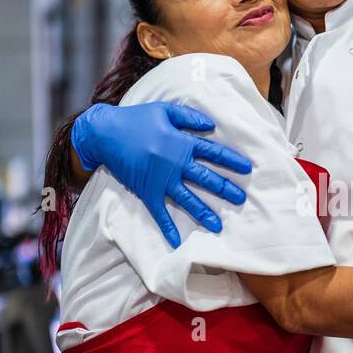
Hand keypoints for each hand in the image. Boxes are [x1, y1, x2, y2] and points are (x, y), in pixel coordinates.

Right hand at [71, 102, 251, 247]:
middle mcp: (175, 163)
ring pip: (187, 199)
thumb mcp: (164, 111)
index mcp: (181, 143)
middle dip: (225, 189)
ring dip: (203, 213)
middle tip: (241, 199)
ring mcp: (161, 180)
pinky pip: (159, 212)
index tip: (247, 168)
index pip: (213, 152)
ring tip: (218, 225)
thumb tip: (211, 125)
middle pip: (206, 178)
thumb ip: (189, 118)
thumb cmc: (136, 119)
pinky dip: (167, 227)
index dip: (231, 160)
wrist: (105, 133)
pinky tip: (177, 241)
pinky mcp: (146, 191)